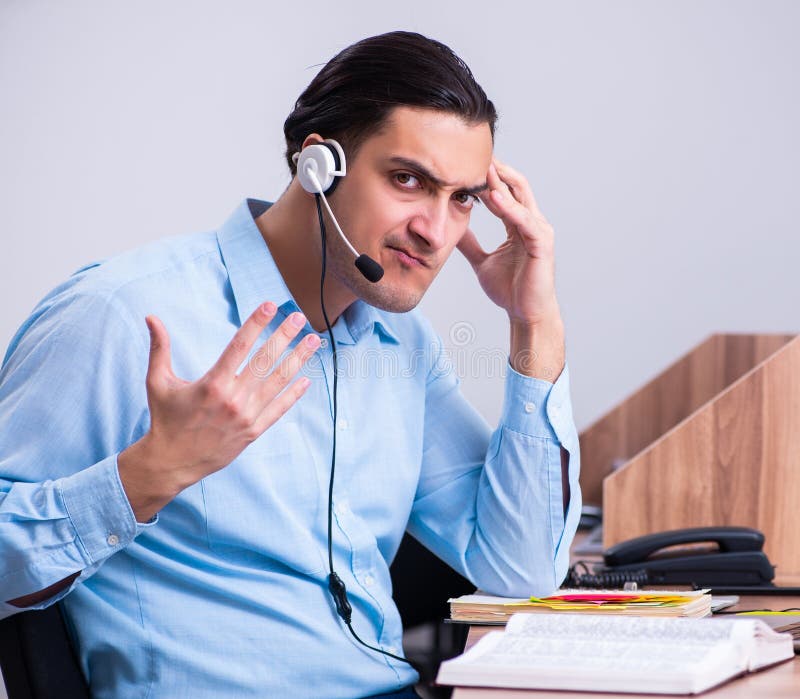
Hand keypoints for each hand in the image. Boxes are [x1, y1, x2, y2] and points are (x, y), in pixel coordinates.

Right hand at [118, 302, 319, 520]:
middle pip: (265, 360)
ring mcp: (246, 416)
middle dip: (285, 336)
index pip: (240, 345)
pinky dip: (294, 395)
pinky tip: (307, 380)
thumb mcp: (158, 381)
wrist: (172, 462)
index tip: (271, 305)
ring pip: (278, 382)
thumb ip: (159, 348)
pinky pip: (279, 410)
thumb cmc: (165, 419)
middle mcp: (233, 399)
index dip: (257, 323)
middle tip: (299, 317)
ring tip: (314, 341)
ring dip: (298, 360)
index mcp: (212, 383)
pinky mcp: (253, 432)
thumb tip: (151, 317)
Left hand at [457, 159, 559, 326]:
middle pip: (516, 186)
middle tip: (474, 154)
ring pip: (520, 198)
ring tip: (483, 167)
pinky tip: (493, 196)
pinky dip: (509, 207)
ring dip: (501, 182)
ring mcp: (538, 232)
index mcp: (518, 225)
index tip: (466, 164)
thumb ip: (470, 245)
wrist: (525, 314)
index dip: (487, 178)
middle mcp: (531, 223)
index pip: (504, 192)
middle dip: (496, 170)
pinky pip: (524, 220)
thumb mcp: (482, 262)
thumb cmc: (511, 290)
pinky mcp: (541, 244)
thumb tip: (452, 231)